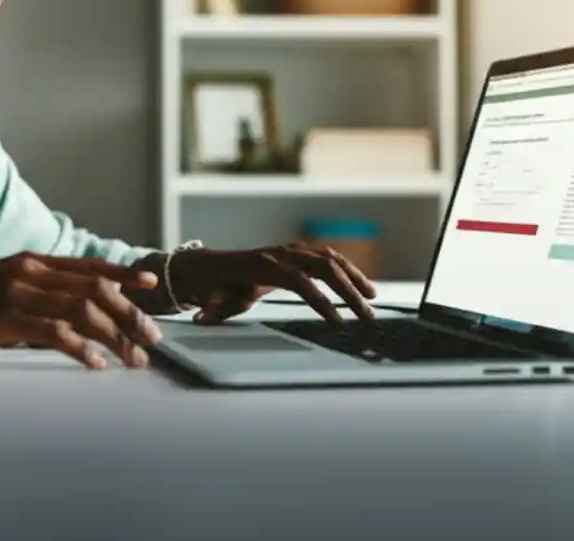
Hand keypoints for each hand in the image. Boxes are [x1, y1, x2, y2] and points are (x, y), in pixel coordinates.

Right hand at [0, 253, 163, 369]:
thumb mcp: (0, 288)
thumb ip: (35, 297)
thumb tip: (70, 320)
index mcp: (31, 261)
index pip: (88, 265)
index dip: (124, 273)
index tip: (152, 285)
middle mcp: (29, 271)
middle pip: (95, 288)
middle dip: (130, 313)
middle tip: (153, 337)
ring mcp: (18, 292)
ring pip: (83, 309)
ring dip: (114, 335)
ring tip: (133, 359)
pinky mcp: (5, 318)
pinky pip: (54, 332)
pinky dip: (81, 348)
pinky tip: (96, 364)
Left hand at [169, 243, 377, 325]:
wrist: (214, 265)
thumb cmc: (216, 286)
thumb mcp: (212, 298)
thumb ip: (212, 307)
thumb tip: (200, 317)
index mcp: (264, 266)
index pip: (301, 281)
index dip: (320, 301)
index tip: (338, 323)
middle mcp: (282, 254)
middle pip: (324, 267)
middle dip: (349, 291)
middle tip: (366, 316)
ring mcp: (291, 249)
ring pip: (330, 258)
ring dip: (354, 276)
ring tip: (373, 299)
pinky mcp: (298, 251)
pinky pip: (328, 256)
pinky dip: (347, 269)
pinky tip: (362, 286)